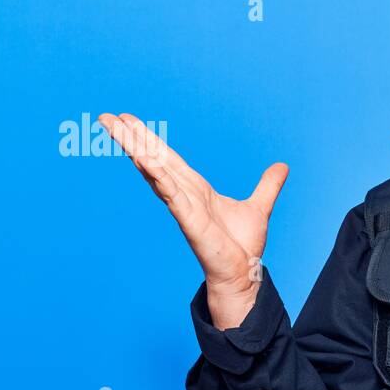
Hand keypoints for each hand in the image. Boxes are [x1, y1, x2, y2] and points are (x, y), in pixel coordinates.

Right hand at [98, 113, 287, 329]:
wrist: (243, 273)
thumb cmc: (242, 246)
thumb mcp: (259, 206)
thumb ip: (268, 186)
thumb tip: (282, 167)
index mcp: (196, 189)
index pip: (168, 158)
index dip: (149, 139)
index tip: (129, 120)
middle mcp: (184, 194)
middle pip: (153, 159)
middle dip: (131, 138)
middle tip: (107, 116)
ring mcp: (183, 206)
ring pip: (154, 171)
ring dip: (134, 149)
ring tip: (114, 128)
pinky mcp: (189, 220)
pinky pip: (170, 193)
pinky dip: (157, 176)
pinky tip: (142, 159)